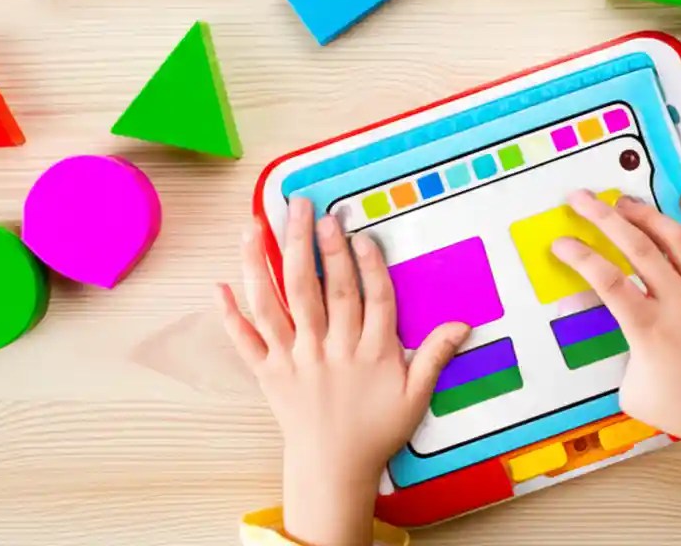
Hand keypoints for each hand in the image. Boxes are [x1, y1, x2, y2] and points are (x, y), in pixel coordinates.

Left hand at [217, 198, 468, 545]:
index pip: (371, 298)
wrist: (333, 471)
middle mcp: (330, 350)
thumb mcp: (415, 396)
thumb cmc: (376, 432)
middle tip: (307, 209)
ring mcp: (295, 360)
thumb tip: (462, 323)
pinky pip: (246, 342)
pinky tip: (219, 285)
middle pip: (322, 290)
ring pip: (277, 305)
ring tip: (255, 226)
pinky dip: (230, 315)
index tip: (358, 233)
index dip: (366, 265)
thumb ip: (434, 355)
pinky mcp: (268, 373)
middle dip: (314, 246)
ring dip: (264, 264)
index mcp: (370, 353)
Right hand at [551, 188, 680, 513]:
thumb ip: (624, 360)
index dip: (579, 256)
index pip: (606, 281)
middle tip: (582, 198)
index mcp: (649, 329)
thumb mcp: (636, 394)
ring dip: (649, 216)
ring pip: (678, 241)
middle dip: (604, 218)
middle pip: (637, 248)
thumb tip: (624, 339)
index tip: (560, 242)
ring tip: (627, 202)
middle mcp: (679, 303)